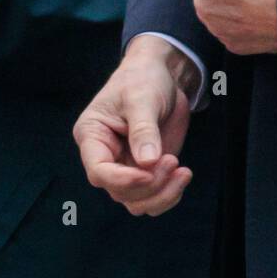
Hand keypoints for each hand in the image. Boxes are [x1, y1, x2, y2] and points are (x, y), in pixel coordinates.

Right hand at [73, 37, 196, 215]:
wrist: (163, 75)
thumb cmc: (143, 78)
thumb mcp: (141, 99)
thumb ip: (143, 130)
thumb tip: (147, 163)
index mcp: (93, 136)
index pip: (99, 171)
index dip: (123, 179)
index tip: (150, 171)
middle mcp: (107, 157)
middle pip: (119, 192)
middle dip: (149, 185)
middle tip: (172, 161)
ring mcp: (128, 166)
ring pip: (137, 202)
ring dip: (162, 194)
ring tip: (182, 171)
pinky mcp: (148, 170)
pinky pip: (154, 197)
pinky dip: (170, 193)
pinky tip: (183, 174)